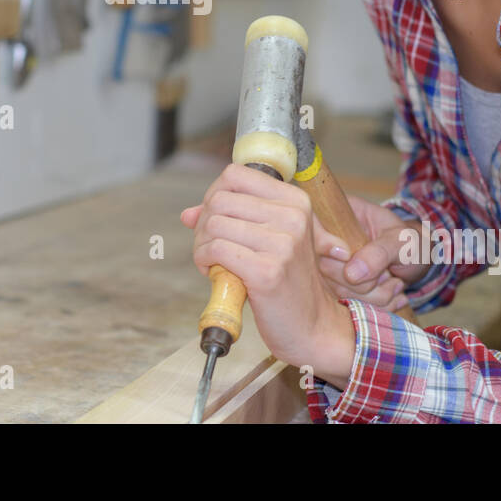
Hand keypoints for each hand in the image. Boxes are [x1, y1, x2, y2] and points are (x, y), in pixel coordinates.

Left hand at [181, 163, 356, 386]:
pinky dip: (204, 260)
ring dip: (201, 246)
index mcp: (296, 201)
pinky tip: (213, 273)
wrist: (313, 326)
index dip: (214, 194)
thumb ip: (231, 219)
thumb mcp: (269, 240)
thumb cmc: (289, 283)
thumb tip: (187, 213)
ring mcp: (282, 243)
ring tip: (212, 262)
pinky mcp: (267, 271)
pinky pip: (215, 249)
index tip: (214, 218)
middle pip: (219, 199)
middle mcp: (293, 217)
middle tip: (209, 248)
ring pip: (213, 223)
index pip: (235, 174)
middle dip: (203, 224)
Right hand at [312, 196, 427, 312]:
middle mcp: (329, 240)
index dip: (324, 244)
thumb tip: (351, 274)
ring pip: (337, 289)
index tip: (348, 255)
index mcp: (338, 215)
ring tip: (396, 285)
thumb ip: (379, 252)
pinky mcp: (339, 287)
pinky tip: (394, 297)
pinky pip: (349, 303)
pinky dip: (375, 306)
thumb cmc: (410, 242)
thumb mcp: (402, 241)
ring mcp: (332, 265)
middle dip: (361, 281)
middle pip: (323, 266)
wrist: (417, 261)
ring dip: (372, 296)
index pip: (312, 227)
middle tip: (389, 276)